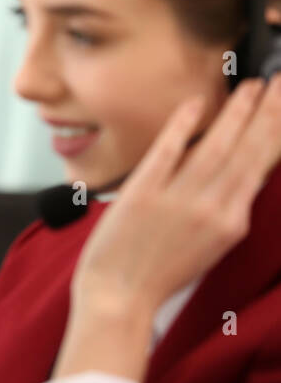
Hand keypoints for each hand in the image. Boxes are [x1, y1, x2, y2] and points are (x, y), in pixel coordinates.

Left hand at [53, 75, 280, 381]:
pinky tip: (197, 102)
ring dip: (237, 113)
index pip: (260, 167)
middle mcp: (211, 208)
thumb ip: (225, 207)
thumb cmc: (160, 272)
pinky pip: (167, 152)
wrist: (118, 296)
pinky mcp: (142, 193)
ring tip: (255, 86)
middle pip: (248, 151)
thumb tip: (242, 170)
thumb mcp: (209, 243)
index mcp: (231, 222)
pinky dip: (182, 125)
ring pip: (216, 147)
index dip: (275, 134)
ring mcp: (176, 199)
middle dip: (270, 113)